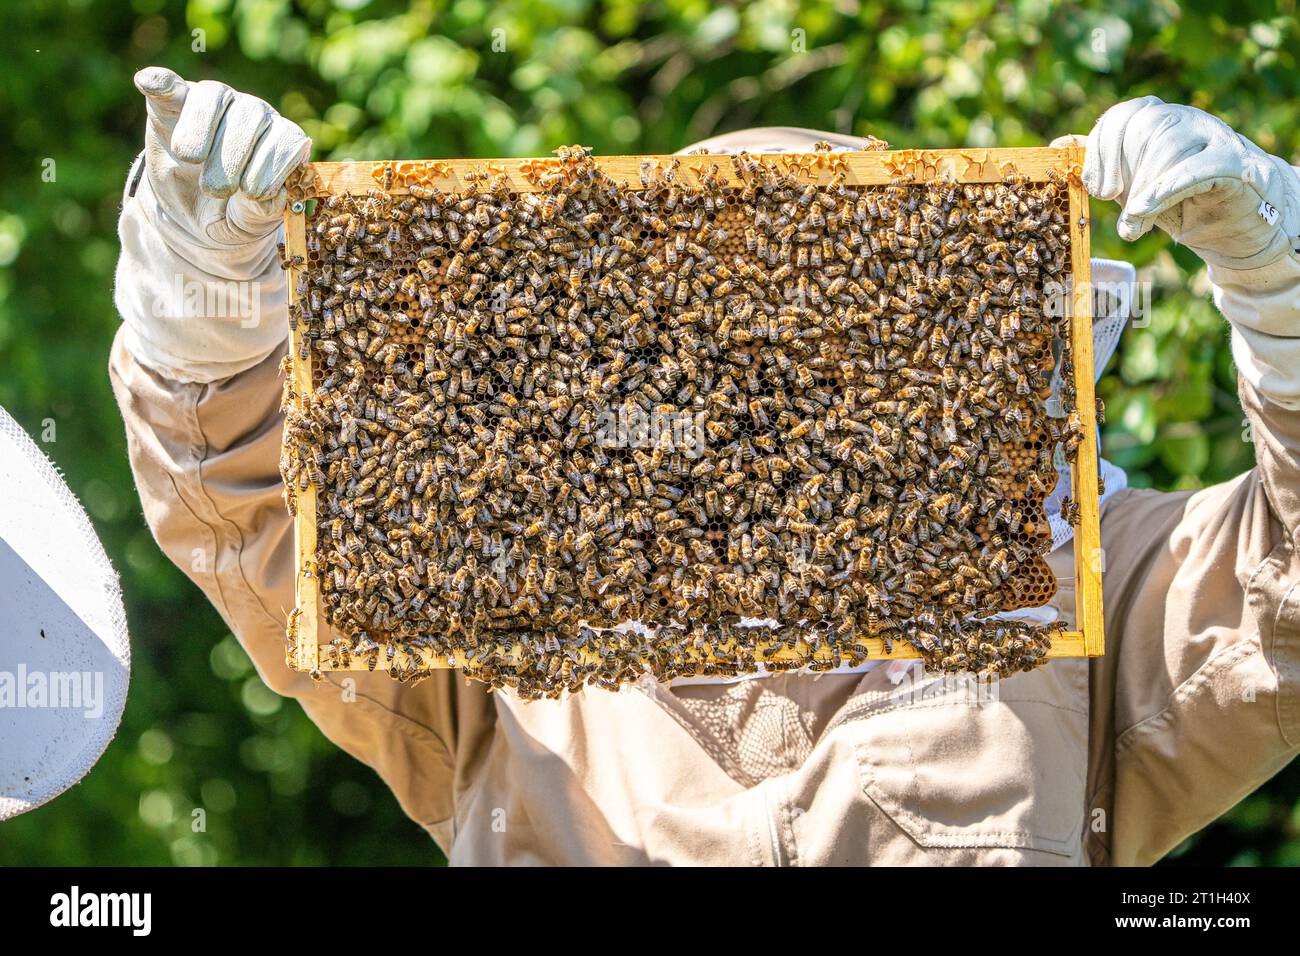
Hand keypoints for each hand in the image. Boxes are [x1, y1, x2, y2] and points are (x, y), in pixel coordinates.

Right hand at [133, 66, 310, 249]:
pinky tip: (147, 83)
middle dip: (234, 153)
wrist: (190, 214)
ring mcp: (215, 102)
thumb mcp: (245, 223)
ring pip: (215, 95)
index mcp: (280, 142)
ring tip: (190, 158)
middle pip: (252, 114)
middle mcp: (253, 114)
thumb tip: (269, 200)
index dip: (272, 165)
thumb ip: (258, 212)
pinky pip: (169, 83)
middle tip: (215, 190)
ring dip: (201, 127)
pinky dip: (160, 82)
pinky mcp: (175, 100)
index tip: (252, 193)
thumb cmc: (229, 214)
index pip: (287, 138)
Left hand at [1070, 96, 1299, 268]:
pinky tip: (1144, 210)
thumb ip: (1102, 165)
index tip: (1094, 185)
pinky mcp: (1234, 161)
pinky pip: (1196, 166)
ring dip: (1142, 188)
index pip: (1122, 116)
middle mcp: (1185, 119)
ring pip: (1168, 145)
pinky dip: (1164, 188)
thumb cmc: (1180, 201)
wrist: (1233, 225)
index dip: (1100, 149)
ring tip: (1135, 221)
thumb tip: (1059, 144)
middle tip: (1110, 198)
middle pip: (1143, 125)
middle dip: (1118, 165)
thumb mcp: (1132, 185)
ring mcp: (1212, 136)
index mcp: (1158, 120)